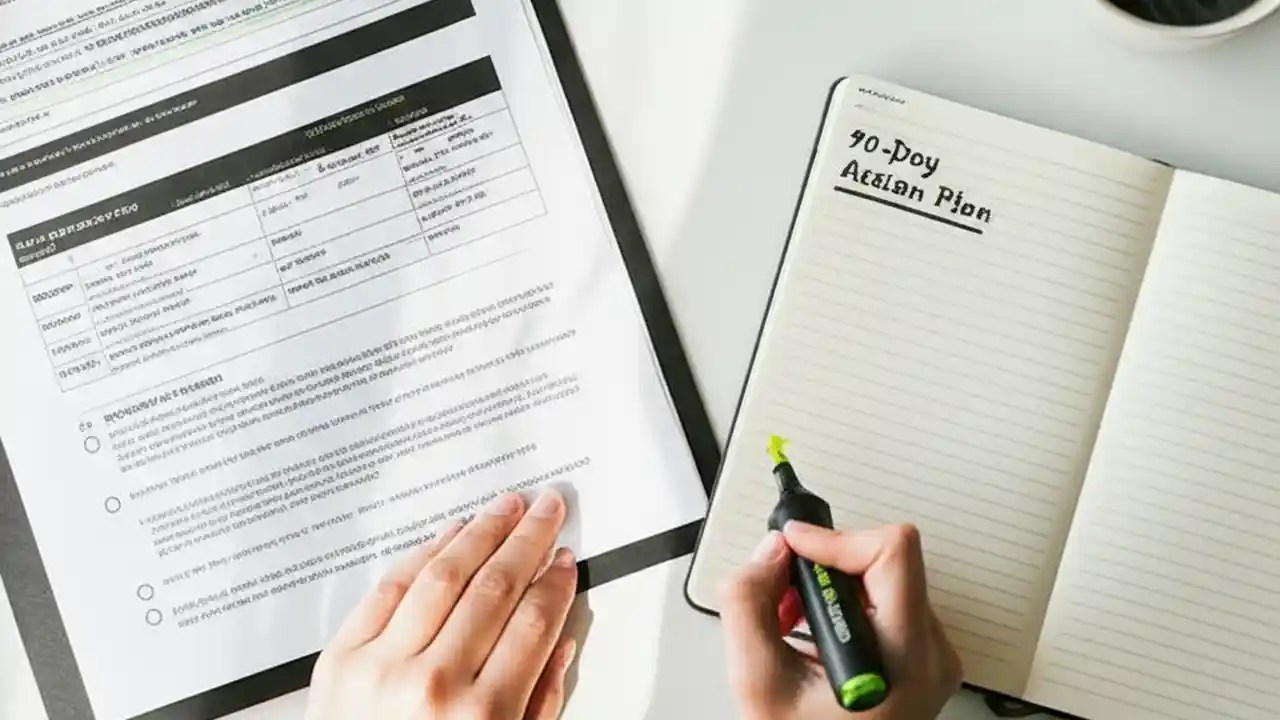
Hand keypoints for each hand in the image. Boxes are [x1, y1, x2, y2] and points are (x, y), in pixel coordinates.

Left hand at [306, 491, 578, 719]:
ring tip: (505, 509)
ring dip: (482, 531)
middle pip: (496, 587)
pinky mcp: (341, 660)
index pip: (534, 621)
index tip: (564, 559)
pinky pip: (390, 588)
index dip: (554, 580)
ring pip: (444, 574)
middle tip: (547, 510)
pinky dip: (424, 553)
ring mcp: (381, 669)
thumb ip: (539, 700)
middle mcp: (433, 686)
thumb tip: (559, 637)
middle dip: (528, 539)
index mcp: (483, 716)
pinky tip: (450, 535)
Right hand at [721, 523, 961, 719]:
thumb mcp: (756, 682)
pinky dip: (844, 601)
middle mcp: (932, 654)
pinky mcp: (925, 654)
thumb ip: (748, 604)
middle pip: (885, 558)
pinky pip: (889, 596)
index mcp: (905, 661)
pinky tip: (815, 633)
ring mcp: (934, 655)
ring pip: (885, 573)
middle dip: (823, 565)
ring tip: (794, 621)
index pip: (892, 553)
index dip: (834, 538)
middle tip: (783, 595)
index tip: (795, 546)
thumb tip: (770, 554)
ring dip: (830, 584)